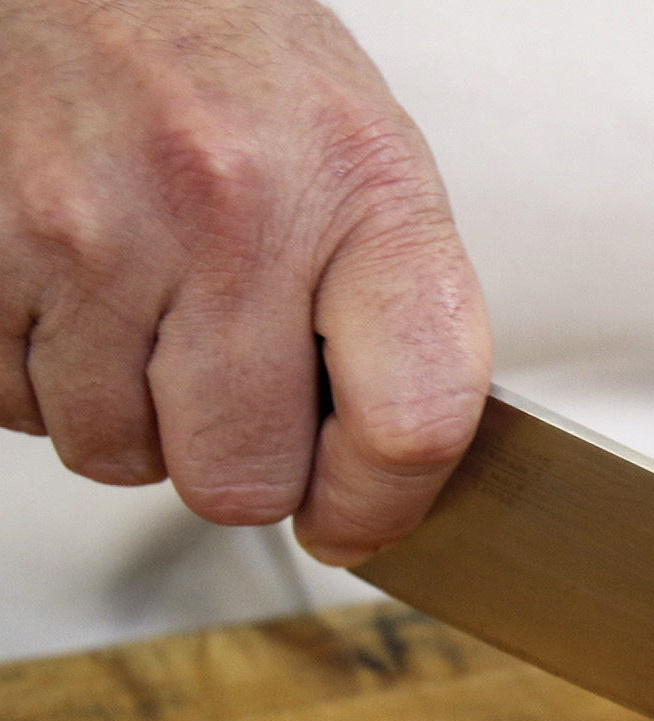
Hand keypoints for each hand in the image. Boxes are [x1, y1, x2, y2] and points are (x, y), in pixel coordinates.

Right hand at [0, 0, 490, 564]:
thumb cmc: (237, 69)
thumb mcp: (367, 166)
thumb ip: (395, 323)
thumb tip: (387, 480)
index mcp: (358, 193)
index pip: (411, 423)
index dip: (380, 503)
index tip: (357, 515)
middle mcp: (226, 212)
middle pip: (241, 479)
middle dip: (241, 462)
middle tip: (236, 386)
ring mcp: (87, 234)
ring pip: (118, 456)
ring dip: (136, 418)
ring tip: (150, 310)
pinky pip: (15, 409)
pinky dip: (46, 379)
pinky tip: (80, 295)